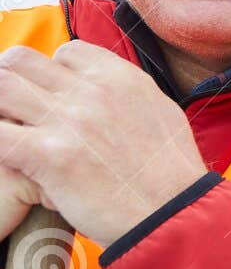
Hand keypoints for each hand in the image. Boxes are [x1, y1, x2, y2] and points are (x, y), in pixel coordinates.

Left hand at [0, 42, 208, 246]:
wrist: (174, 216)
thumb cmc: (172, 175)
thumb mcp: (162, 115)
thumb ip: (127, 95)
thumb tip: (108, 88)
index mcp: (122, 78)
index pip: (66, 53)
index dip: (53, 73)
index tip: (53, 97)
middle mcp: (92, 91)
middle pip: (20, 61)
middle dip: (10, 81)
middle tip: (14, 110)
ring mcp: (68, 120)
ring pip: (0, 88)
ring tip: (8, 130)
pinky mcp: (47, 155)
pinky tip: (7, 157)